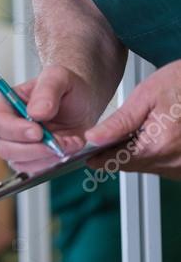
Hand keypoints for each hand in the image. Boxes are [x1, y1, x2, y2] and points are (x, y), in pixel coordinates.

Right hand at [0, 65, 102, 174]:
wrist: (81, 99)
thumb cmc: (65, 85)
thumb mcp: (58, 77)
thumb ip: (47, 91)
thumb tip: (36, 112)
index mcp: (6, 104)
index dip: (15, 130)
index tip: (37, 131)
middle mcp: (9, 126)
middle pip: (5, 147)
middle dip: (32, 149)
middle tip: (55, 143)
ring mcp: (20, 144)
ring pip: (20, 162)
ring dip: (46, 157)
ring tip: (67, 142)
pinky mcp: (34, 157)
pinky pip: (36, 169)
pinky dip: (54, 161)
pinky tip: (68, 146)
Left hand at [85, 61, 180, 178]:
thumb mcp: (147, 96)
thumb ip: (119, 122)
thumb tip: (93, 138)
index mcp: (159, 144)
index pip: (119, 161)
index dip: (101, 159)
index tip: (89, 157)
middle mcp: (174, 162)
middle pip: (134, 165)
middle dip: (121, 152)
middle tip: (113, 136)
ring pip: (149, 166)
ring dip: (140, 153)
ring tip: (145, 128)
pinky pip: (165, 165)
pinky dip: (157, 153)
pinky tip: (159, 135)